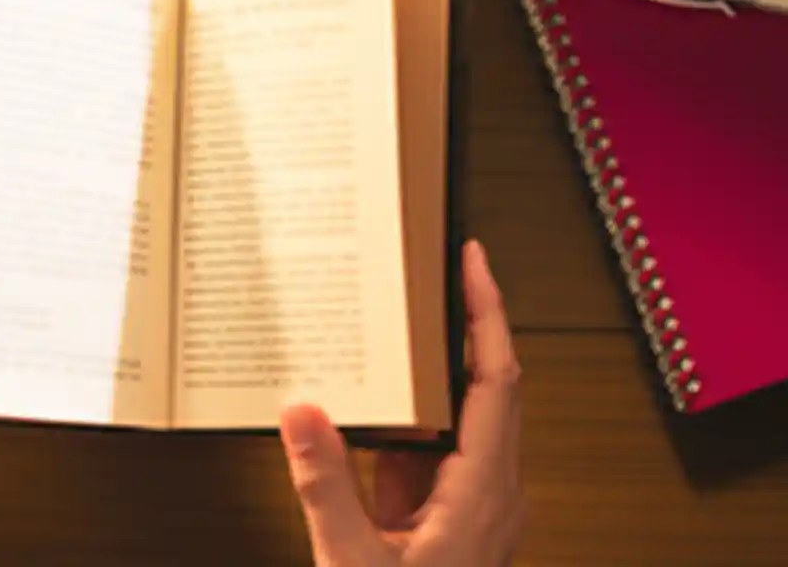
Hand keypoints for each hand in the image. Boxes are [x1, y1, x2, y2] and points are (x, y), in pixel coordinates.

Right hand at [278, 239, 522, 565]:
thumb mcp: (354, 561)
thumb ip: (325, 484)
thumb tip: (302, 411)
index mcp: (483, 492)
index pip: (496, 380)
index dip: (487, 313)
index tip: (473, 262)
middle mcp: (487, 488)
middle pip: (485, 384)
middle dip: (461, 322)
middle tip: (430, 267)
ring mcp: (466, 502)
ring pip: (453, 416)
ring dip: (425, 370)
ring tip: (388, 319)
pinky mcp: (440, 516)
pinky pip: (423, 451)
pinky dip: (397, 419)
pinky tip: (361, 401)